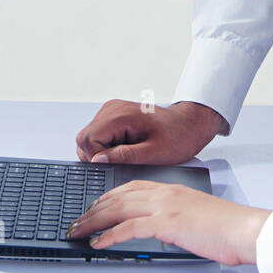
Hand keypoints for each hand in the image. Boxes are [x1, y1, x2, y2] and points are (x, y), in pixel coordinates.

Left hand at [66, 180, 271, 266]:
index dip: (107, 197)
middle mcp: (164, 193)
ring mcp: (165, 206)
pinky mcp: (167, 222)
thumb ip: (175, 216)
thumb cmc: (226, 227)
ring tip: (77, 231)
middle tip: (76, 221)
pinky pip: (129, 228)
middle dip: (93, 209)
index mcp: (171, 189)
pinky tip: (97, 242)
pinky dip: (109, 235)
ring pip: (117, 209)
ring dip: (93, 221)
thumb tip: (161, 227)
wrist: (244, 228)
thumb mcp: (194, 215)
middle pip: (118, 197)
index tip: (93, 206)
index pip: (130, 187)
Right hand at [75, 100, 224, 164]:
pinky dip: (107, 148)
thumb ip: (124, 156)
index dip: (98, 158)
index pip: (88, 140)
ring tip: (128, 153)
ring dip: (103, 152)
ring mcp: (110, 112)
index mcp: (120, 115)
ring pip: (89, 139)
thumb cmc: (178, 137)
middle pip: (84, 139)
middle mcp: (111, 109)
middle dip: (98, 156)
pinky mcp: (112, 118)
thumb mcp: (155, 153)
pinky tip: (126, 148)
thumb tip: (98, 160)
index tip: (117, 163)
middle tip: (124, 159)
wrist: (188, 124)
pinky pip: (98, 136)